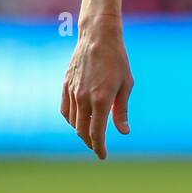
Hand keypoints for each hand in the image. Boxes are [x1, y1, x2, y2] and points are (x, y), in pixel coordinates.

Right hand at [60, 15, 133, 159]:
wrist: (98, 37)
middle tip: (98, 146)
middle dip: (90, 142)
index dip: (99, 147)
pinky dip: (71, 119)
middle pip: (82, 131)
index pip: (97, 133)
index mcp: (101, 99)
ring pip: (72, 122)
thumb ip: (121, 111)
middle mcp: (84, 98)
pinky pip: (65, 110)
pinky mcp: (65, 85)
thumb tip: (124, 132)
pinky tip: (79, 119)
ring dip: (80, 131)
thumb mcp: (126, 85)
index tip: (102, 156)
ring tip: (90, 133)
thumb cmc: (117, 60)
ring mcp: (72, 92)